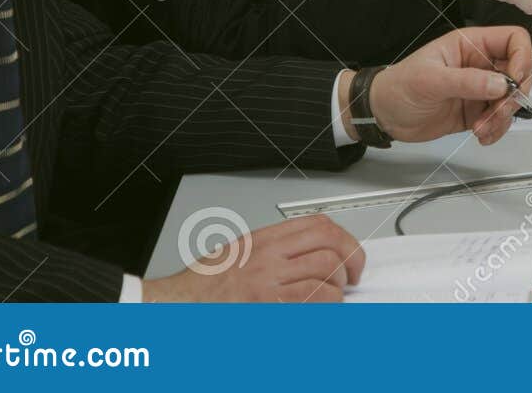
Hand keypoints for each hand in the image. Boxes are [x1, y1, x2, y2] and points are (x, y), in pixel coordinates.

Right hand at [143, 215, 364, 302]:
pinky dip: (329, 300)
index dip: (341, 236)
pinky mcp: (269, 303)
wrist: (177, 307)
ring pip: (327, 266)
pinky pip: (314, 295)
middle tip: (354, 274)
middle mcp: (269, 254)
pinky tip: (325, 306)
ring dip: (341, 282)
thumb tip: (305, 256)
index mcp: (263, 240)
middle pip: (330, 241)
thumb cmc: (201, 288)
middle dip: (352, 257)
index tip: (347, 250)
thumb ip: (271, 251)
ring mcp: (270, 278)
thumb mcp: (238, 254)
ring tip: (337, 293)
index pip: (316, 223)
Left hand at [355, 25, 531, 145]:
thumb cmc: (399, 86)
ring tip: (480, 128)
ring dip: (502, 117)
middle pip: (519, 73)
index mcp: (471, 45)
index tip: (515, 82)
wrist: (383, 115)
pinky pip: (499, 119)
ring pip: (511, 100)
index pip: (513, 40)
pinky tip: (480, 135)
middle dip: (513, 96)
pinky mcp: (476, 111)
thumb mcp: (431, 80)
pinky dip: (496, 130)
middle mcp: (480, 64)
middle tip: (497, 111)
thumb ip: (467, 81)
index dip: (522, 58)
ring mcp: (480, 89)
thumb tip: (501, 84)